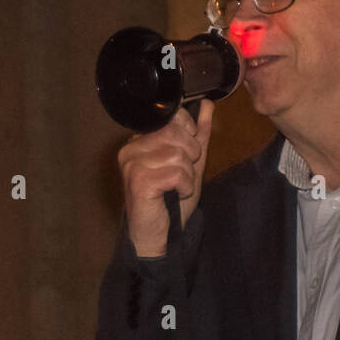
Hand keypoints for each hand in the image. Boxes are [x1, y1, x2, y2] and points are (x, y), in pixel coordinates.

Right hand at [117, 99, 214, 257]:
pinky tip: (177, 194)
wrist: (159, 234)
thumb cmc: (171, 198)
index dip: (189, 132)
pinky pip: (176, 173)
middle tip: (182, 174)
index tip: (188, 153)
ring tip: (178, 186)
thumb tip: (208, 104)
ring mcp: (131, 164)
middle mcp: (131, 148)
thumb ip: (199, 133)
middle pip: (176, 133)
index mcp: (140, 139)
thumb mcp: (191, 162)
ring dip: (188, 174)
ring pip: (178, 154)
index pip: (171, 116)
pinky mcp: (138, 181)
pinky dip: (185, 186)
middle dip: (191, 155)